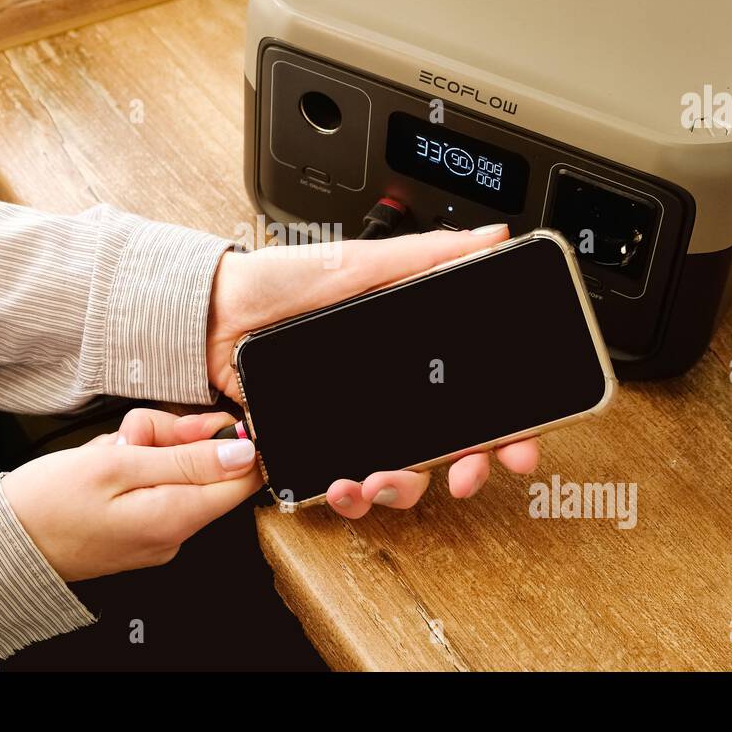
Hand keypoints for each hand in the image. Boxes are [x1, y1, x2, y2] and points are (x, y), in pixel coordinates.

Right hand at [2, 410, 259, 580]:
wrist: (1, 544)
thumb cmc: (47, 504)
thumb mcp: (118, 463)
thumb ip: (186, 458)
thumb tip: (243, 453)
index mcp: (175, 517)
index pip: (242, 478)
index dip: (228, 440)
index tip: (196, 421)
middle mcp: (173, 534)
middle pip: (204, 468)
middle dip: (170, 438)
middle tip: (129, 436)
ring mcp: (154, 536)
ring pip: (174, 472)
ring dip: (144, 449)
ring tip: (106, 454)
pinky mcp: (136, 532)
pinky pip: (151, 488)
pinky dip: (130, 469)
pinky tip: (102, 469)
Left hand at [206, 224, 539, 517]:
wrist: (213, 316)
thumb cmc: (280, 282)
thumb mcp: (359, 263)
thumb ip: (427, 257)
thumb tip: (492, 239)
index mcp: (412, 348)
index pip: (476, 394)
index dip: (507, 426)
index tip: (518, 448)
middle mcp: (393, 389)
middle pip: (452, 444)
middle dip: (467, 468)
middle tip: (467, 476)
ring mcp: (360, 420)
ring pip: (405, 474)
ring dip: (403, 487)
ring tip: (382, 479)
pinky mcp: (321, 441)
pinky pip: (351, 482)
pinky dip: (353, 493)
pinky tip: (345, 484)